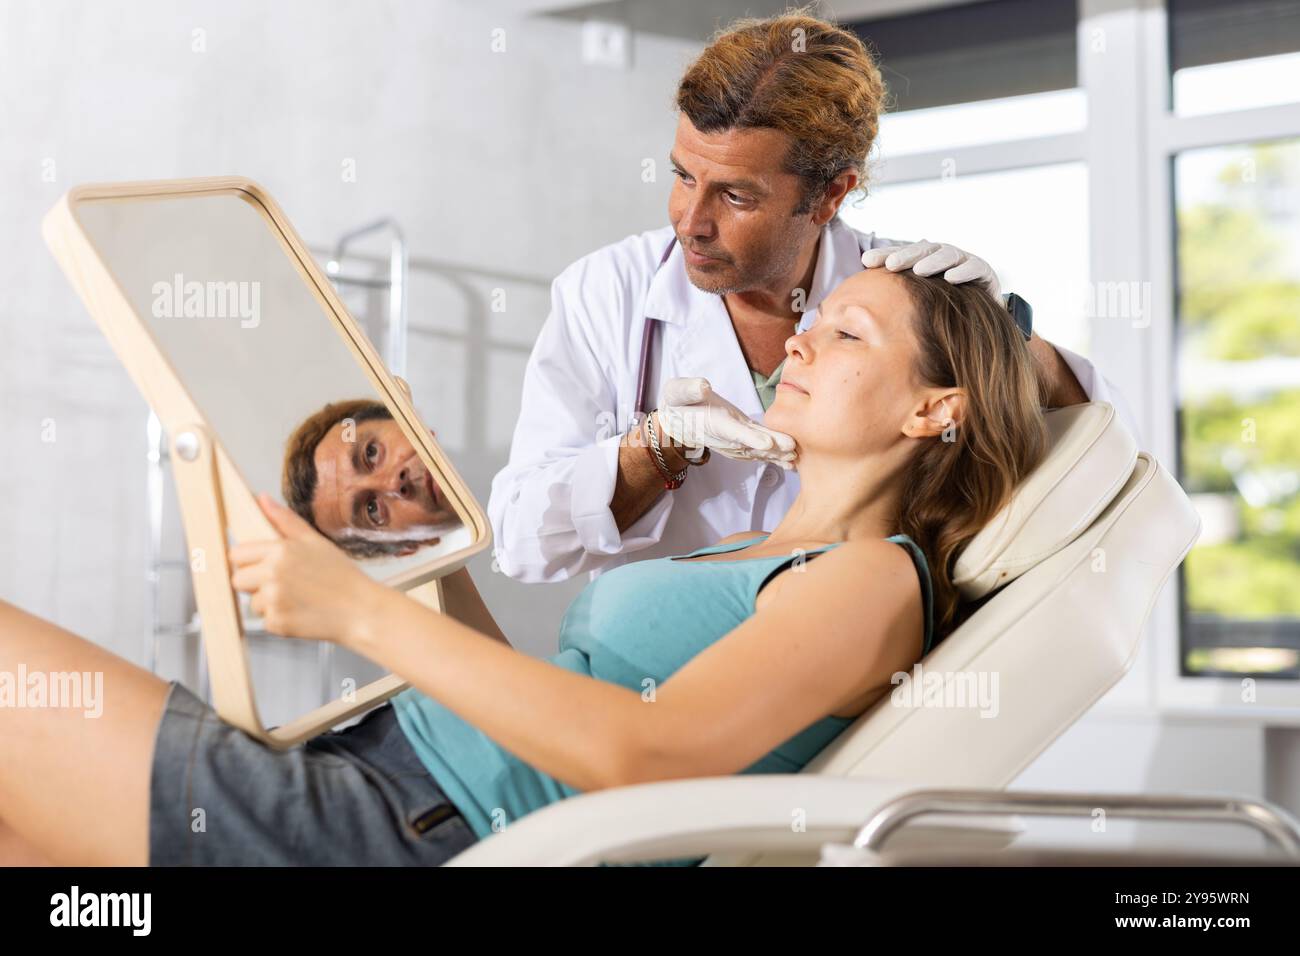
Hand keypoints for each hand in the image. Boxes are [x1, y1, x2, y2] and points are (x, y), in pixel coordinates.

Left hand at [229, 493, 383, 645]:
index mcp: (280, 550)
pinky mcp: (277, 623)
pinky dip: (280, 620)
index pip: (236, 554)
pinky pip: (265, 621)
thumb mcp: (315, 541)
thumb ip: (285, 520)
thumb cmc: (341, 575)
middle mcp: (272, 574)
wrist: (362, 610)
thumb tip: (261, 498)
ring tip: (298, 599)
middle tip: (282, 584)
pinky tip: (301, 613)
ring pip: (252, 603)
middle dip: (253, 583)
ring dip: (269, 604)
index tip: (260, 565)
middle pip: (238, 580)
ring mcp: (273, 600)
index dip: (247, 560)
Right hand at [657, 377, 795, 468]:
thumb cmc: (679, 403)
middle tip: (791, 449)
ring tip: (795, 457)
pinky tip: (790, 462)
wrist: (676, 422)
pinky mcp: (741, 441)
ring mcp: (735, 441)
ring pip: (758, 449)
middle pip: (752, 444)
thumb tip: (702, 386)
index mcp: (714, 423)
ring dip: (777, 454)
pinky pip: (759, 450)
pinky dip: (774, 456)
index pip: (733, 431)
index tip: (766, 443)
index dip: (750, 438)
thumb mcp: (678, 391)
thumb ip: (689, 389)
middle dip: (772, 448)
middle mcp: (727, 436)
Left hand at [862, 240, 1001, 299]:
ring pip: (947, 254)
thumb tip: (859, 307)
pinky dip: (963, 272)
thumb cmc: (943, 311)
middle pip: (923, 250)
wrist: (980, 322)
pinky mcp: (984, 272)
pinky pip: (975, 267)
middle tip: (891, 265)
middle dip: (907, 256)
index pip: (901, 254)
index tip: (866, 261)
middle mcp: (942, 257)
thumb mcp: (916, 304)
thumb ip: (894, 300)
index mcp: (922, 261)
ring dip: (933, 261)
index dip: (884, 255)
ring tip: (920, 270)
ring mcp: (964, 261)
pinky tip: (951, 278)